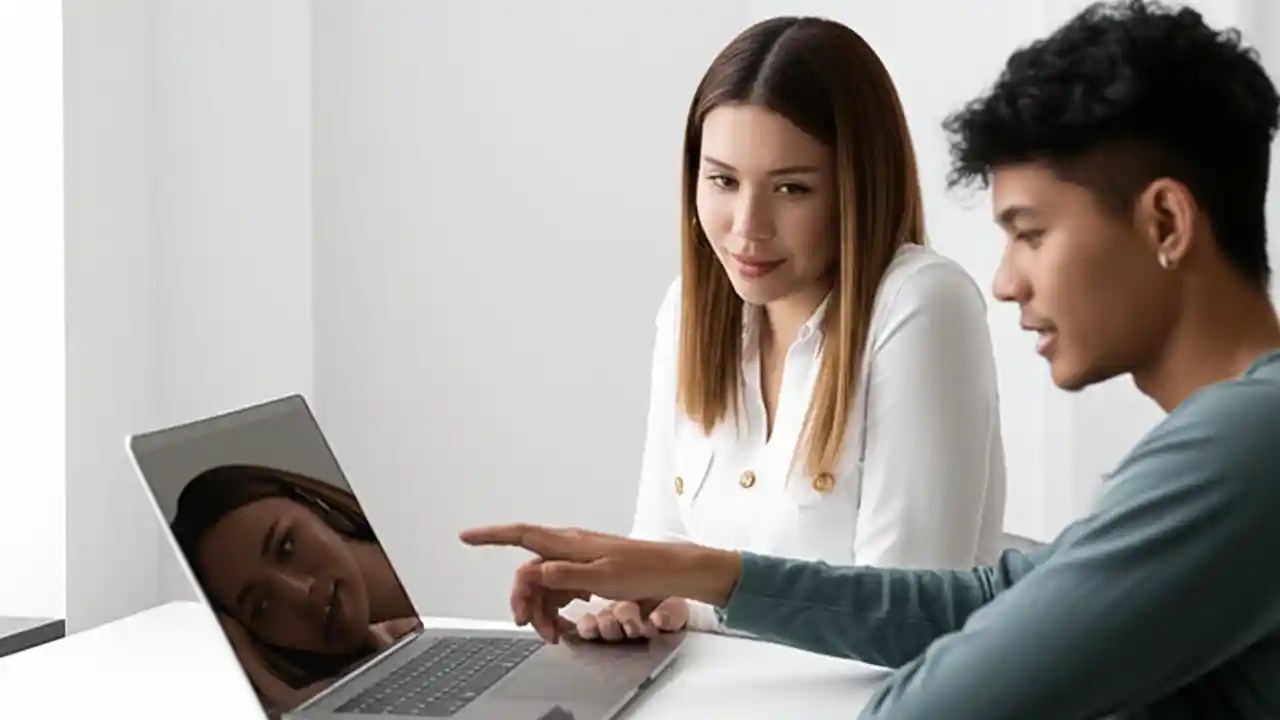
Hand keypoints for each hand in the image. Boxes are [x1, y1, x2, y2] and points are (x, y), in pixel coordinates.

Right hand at [459, 523, 738, 642]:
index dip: (491, 535)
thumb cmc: (642, 571)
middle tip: (528, 626)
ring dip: (541, 609)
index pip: (522, 534)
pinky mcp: (587, 571)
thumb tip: (533, 570)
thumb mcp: (603, 577)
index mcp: (569, 543)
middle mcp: (569, 547)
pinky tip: (564, 621)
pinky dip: (556, 606)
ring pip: (543, 583)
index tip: (466, 537)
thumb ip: (565, 575)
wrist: (672, 571)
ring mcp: (578, 559)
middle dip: (523, 599)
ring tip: (551, 634)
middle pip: (529, 570)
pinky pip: (559, 588)